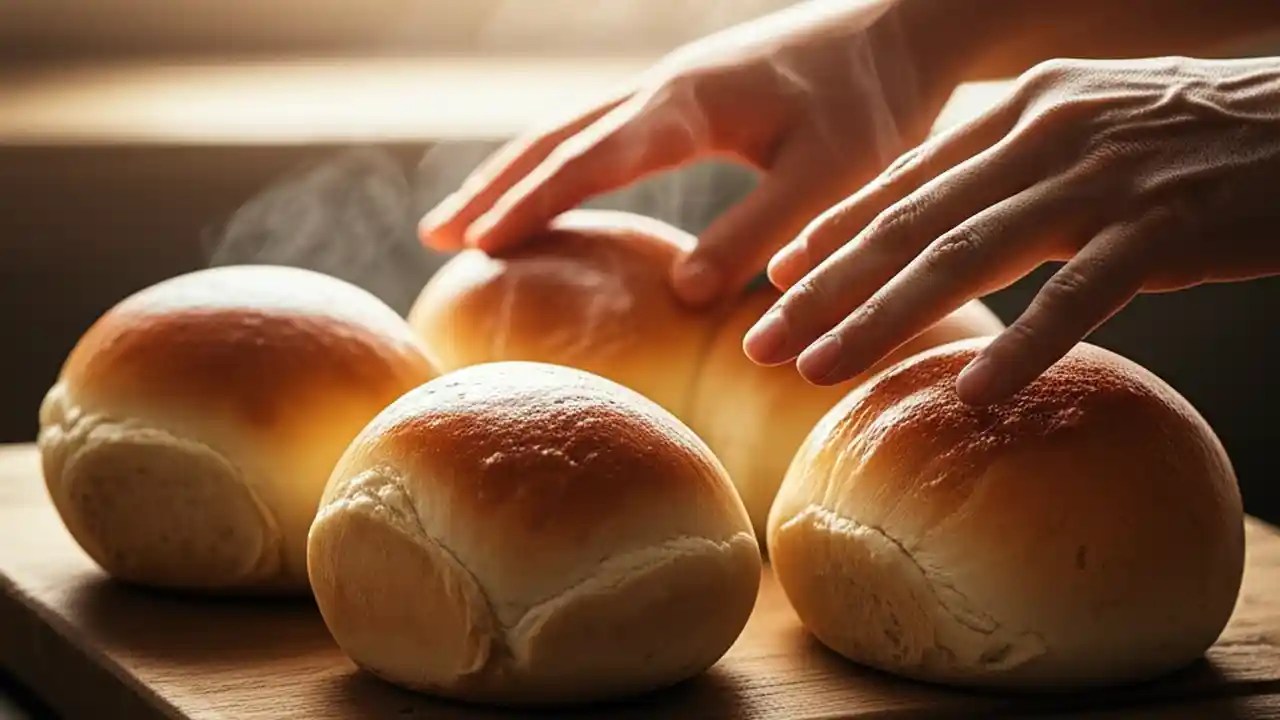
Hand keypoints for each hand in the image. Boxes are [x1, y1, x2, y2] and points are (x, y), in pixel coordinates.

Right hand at [418, 0, 961, 305]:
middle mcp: (664, 88)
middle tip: (437, 237)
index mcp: (688, 106)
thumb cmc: (875, 105)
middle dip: (495, 188)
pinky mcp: (689, 93)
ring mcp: (672, 85)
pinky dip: (558, 160)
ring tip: (466, 216)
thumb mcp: (830, 177)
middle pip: (557, 138)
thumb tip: (680, 294)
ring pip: (571, 128)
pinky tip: (554, 185)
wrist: (905, 28)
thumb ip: (757, 233)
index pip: (588, 160)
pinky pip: (601, 127)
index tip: (476, 246)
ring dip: (515, 171)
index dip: (530, 204)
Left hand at [748, 56, 1279, 404]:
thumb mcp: (1091, 128)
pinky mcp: (1165, 226)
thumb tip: (942, 214)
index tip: (780, 281)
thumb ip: (1014, 163)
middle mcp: (1047, 135)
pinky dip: (1026, 342)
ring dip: (886, 318)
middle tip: (764, 343)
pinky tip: (976, 391)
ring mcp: (1103, 178)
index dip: (836, 231)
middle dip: (829, 289)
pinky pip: (1081, 294)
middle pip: (914, 223)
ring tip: (823, 371)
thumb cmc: (1198, 135)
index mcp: (1024, 110)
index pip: (907, 179)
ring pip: (969, 256)